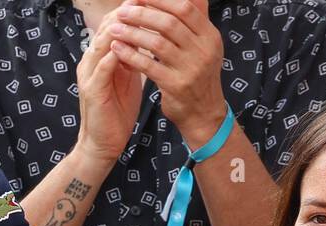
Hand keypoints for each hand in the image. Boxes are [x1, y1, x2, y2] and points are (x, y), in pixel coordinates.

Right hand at [74, 12, 143, 164]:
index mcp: (101, 57)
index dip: (130, 12)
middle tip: (144, 1)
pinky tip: (127, 48)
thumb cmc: (118, 112)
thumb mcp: (128, 79)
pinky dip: (114, 56)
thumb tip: (149, 39)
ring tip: (137, 17)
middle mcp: (91, 60)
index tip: (149, 2)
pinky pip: (102, 68)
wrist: (103, 144)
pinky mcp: (92, 90)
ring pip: (102, 43)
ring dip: (120, 29)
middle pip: (106, 27)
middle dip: (126, 13)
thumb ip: (134, 58)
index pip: (114, 25)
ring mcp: (89, 74)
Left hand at [108, 0, 227, 148]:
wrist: (204, 114)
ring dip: (132, 33)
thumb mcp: (204, 48)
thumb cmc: (197, 77)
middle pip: (168, 23)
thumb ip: (192, 24)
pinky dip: (131, 55)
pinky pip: (148, 65)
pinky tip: (118, 48)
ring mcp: (191, 69)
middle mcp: (204, 51)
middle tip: (122, 11)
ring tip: (115, 28)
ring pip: (156, 43)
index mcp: (210, 37)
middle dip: (141, 14)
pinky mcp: (176, 86)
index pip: (184, 8)